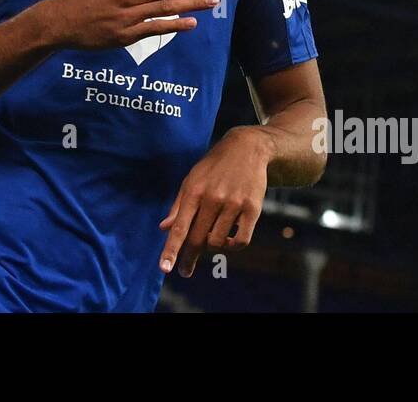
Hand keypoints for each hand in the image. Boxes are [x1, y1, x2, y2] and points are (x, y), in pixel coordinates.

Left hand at [158, 126, 269, 276]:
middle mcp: (213, 198)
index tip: (165, 269)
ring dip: (212, 247)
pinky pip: (241, 240)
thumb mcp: (191, 180)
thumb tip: (164, 228)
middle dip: (189, 258)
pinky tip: (228, 241)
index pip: (180, 227)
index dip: (171, 249)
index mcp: (194, 191)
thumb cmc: (214, 167)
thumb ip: (178, 205)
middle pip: (197, 239)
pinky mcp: (253, 208)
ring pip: (217, 242)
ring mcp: (234, 204)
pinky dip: (232, 246)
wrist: (247, 148)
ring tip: (211, 239)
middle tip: (185, 269)